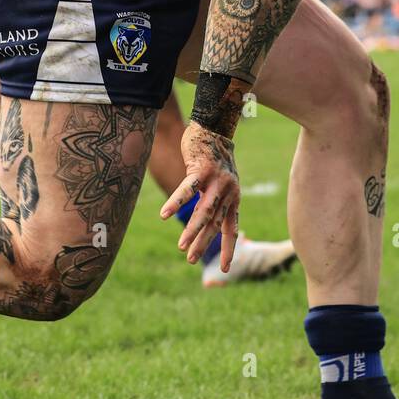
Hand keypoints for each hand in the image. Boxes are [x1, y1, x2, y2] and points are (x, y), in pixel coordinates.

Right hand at [160, 121, 239, 268]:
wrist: (215, 128)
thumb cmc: (214, 159)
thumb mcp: (221, 182)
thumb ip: (215, 201)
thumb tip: (205, 222)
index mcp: (234, 198)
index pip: (232, 228)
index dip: (229, 249)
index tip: (227, 270)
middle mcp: (229, 192)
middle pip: (215, 223)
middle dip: (203, 243)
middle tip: (189, 260)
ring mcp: (217, 181)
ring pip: (204, 211)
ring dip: (192, 230)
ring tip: (181, 247)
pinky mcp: (201, 170)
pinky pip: (187, 189)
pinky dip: (176, 202)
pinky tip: (164, 215)